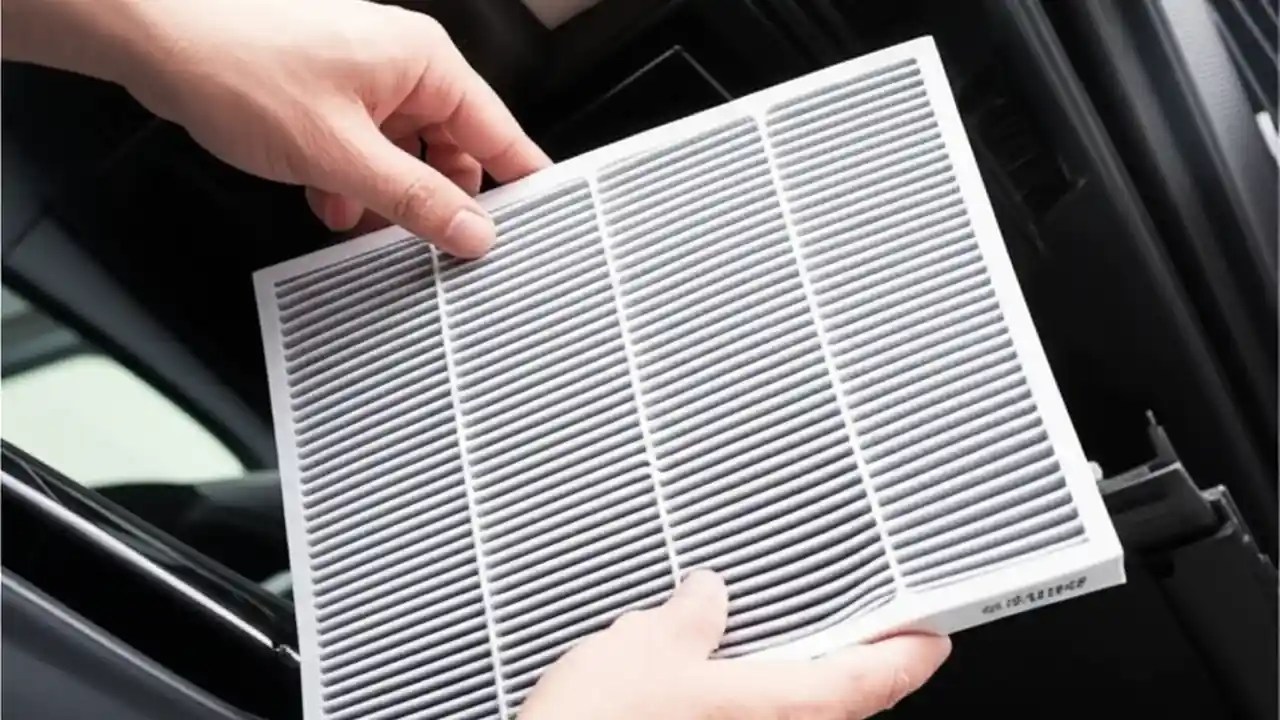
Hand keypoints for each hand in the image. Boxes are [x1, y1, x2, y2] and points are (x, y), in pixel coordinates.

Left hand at [3, 0, 549, 256]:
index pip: (499, 133)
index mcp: (425, 63)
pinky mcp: (330, 94)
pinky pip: (365, 148)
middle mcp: (402, 64)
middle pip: (451, 150)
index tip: (528, 231)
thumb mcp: (341, 155)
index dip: (517, 186)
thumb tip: (472, 231)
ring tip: (357, 222)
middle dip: (434, 200)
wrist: (157, 39)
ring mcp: (364, 78)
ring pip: (403, 155)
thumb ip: (415, 199)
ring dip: (384, 196)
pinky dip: (351, 181)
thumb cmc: (239, 67)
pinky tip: (327, 202)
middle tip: (428, 245)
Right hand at [521, 570, 950, 719]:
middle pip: (840, 703)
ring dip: (799, 682)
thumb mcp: (646, 649)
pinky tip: (716, 678)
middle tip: (865, 625)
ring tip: (785, 642)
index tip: (935, 632)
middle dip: (855, 664)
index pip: (873, 679)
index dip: (912, 653)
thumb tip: (707, 593)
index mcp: (779, 707)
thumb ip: (688, 617)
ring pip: (795, 717)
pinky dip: (751, 699)